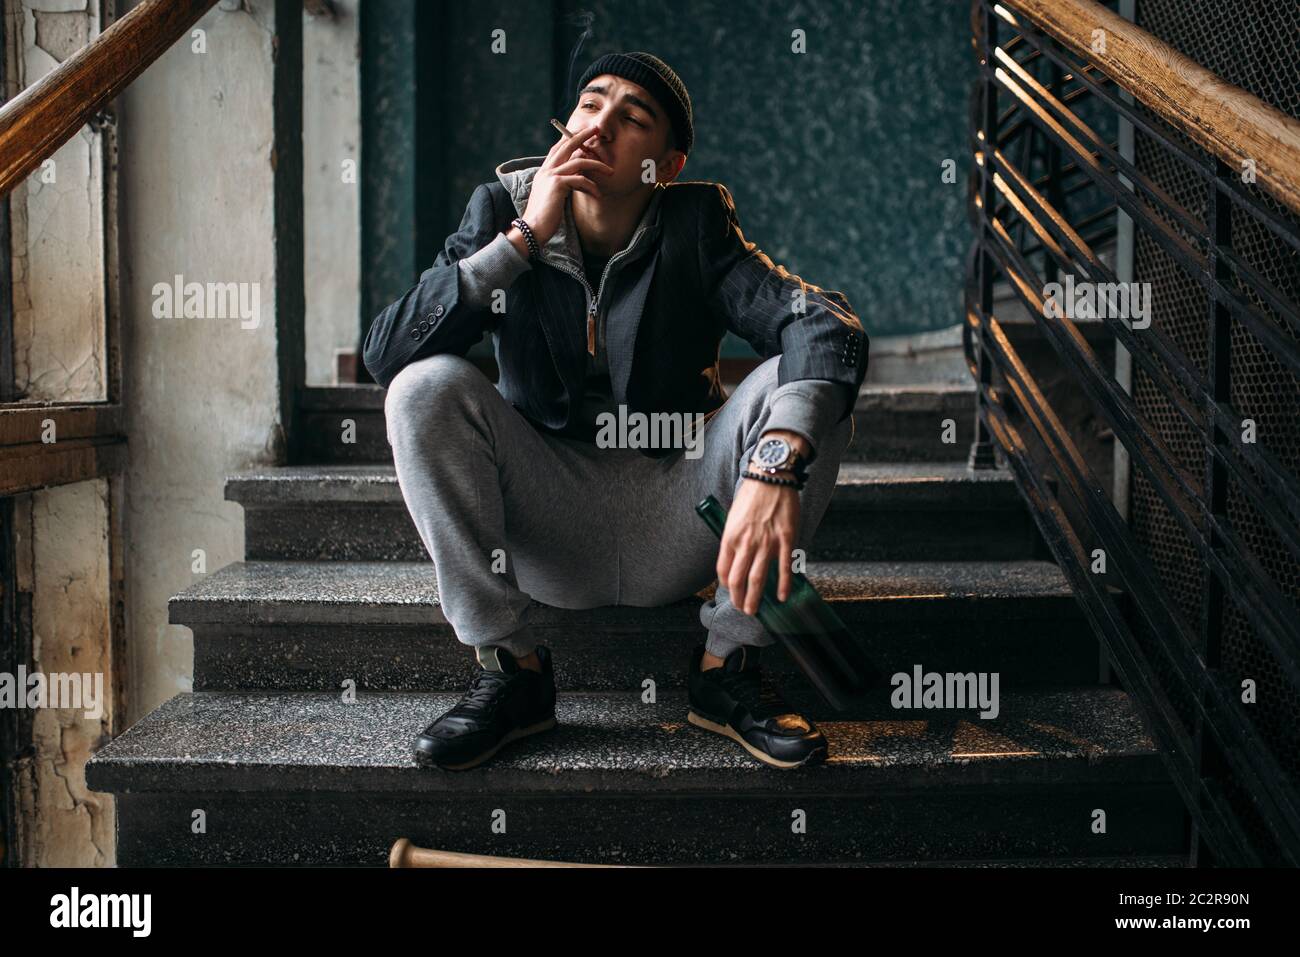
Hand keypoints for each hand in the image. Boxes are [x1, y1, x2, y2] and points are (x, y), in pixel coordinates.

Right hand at [521, 126, 613, 244]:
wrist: (532, 228)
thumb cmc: (544, 216)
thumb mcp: (553, 196)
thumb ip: (563, 184)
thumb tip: (578, 180)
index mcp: (544, 171)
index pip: (558, 148)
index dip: (570, 138)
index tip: (583, 133)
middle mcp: (546, 170)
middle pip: (567, 145)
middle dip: (583, 136)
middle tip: (597, 130)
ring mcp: (551, 175)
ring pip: (579, 162)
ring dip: (598, 165)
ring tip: (610, 172)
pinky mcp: (558, 185)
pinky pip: (581, 180)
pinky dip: (592, 187)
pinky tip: (598, 195)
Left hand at [717, 473, 800, 615]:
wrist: (770, 478)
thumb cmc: (751, 496)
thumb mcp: (733, 518)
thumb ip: (734, 539)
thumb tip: (737, 557)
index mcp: (730, 537)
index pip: (723, 570)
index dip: (726, 585)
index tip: (730, 590)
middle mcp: (746, 543)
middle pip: (738, 580)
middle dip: (738, 599)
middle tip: (742, 609)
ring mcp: (766, 543)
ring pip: (758, 579)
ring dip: (755, 598)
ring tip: (754, 610)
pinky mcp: (786, 540)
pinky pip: (784, 568)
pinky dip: (783, 585)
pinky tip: (782, 597)